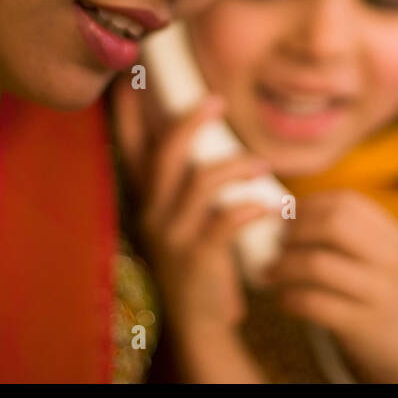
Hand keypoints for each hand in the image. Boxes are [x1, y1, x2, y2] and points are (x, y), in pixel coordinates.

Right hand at [137, 95, 277, 339]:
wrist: (199, 321)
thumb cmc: (198, 256)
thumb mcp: (184, 214)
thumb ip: (186, 177)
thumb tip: (201, 126)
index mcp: (148, 198)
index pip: (130, 146)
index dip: (127, 111)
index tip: (130, 77)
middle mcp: (153, 212)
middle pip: (164, 155)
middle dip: (189, 122)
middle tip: (217, 101)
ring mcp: (172, 235)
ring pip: (199, 182)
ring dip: (235, 166)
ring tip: (262, 165)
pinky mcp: (197, 257)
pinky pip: (224, 222)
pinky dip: (251, 208)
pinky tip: (270, 206)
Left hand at [264, 190, 397, 382]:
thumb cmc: (388, 296)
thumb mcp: (385, 258)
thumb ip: (351, 236)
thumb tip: (287, 215)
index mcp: (394, 236)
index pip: (346, 202)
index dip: (308, 205)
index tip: (285, 216)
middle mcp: (391, 260)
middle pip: (333, 224)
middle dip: (295, 230)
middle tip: (277, 243)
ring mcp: (380, 293)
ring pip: (319, 263)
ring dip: (285, 265)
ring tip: (272, 272)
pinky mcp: (364, 325)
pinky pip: (315, 303)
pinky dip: (291, 298)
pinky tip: (285, 299)